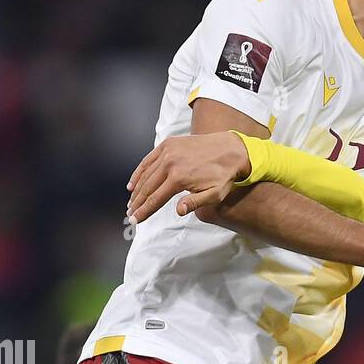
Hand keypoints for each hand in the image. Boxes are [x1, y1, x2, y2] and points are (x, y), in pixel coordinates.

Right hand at [127, 131, 251, 222]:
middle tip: (130, 213)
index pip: (155, 199)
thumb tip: (178, 210)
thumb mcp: (215, 194)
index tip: (134, 220)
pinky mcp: (169, 144)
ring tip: (131, 201)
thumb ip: (195, 203)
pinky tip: (133, 182)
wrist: (232, 149)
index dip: (144, 211)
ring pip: (145, 174)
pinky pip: (148, 159)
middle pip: (147, 187)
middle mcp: (170, 163)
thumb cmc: (224, 174)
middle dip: (137, 202)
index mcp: (179, 178)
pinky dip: (139, 171)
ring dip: (136, 189)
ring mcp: (168, 151)